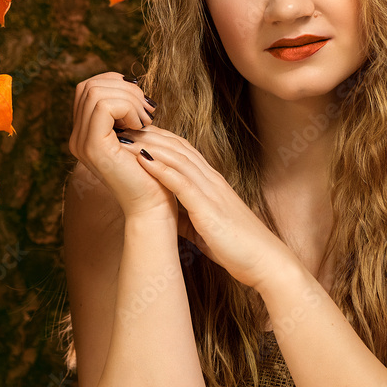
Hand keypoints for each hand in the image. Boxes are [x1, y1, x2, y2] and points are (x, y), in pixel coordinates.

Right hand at [68, 71, 176, 219]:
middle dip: (125, 89)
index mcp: (85, 133)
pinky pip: (103, 106)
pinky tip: (142, 127)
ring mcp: (82, 143)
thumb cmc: (152, 172)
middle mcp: (77, 138)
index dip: (117, 84)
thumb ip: (125, 111)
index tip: (142, 103)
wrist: (154, 205)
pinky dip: (127, 107)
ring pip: (95, 91)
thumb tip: (127, 82)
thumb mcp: (137, 133)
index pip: (89, 87)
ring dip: (129, 98)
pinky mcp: (93, 147)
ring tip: (146, 121)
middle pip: (90, 86)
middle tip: (148, 111)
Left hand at [126, 125, 286, 289]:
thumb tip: (168, 215)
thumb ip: (188, 216)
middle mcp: (212, 181)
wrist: (265, 262)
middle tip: (122, 124)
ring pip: (178, 159)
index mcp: (212, 183)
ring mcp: (211, 192)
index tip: (134, 132)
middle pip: (178, 147)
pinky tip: (141, 159)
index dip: (159, 138)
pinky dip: (160, 169)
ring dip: (149, 145)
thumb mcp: (207, 227)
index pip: (183, 150)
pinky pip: (182, 183)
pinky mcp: (208, 208)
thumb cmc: (238, 247)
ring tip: (124, 137)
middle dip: (149, 134)